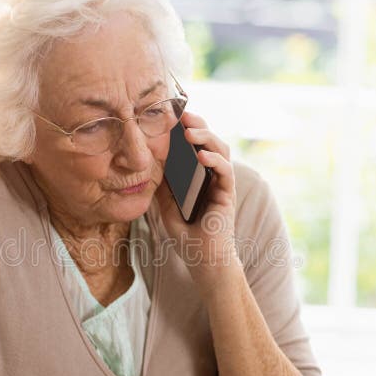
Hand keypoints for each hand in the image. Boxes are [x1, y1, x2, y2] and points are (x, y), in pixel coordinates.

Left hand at [154, 112, 237, 283]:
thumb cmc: (185, 235)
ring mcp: (221, 183)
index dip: (185, 128)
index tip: (170, 115)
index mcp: (197, 174)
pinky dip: (215, 161)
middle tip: (182, 114)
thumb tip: (148, 162)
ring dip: (206, 138)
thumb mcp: (165, 205)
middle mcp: (211, 175)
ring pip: (221, 150)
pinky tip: (202, 156)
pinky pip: (225, 172)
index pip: (193, 144)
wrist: (202, 260)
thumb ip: (162, 184)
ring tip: (190, 132)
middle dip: (197, 125)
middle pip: (209, 141)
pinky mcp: (227, 195)